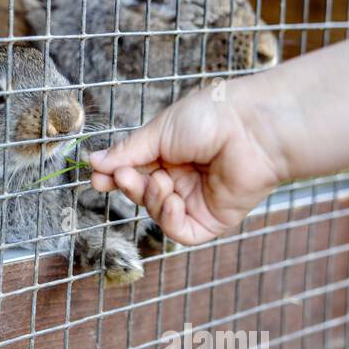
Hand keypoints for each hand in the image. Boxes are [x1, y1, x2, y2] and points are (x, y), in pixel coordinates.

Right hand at [88, 88, 287, 245]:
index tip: (97, 178)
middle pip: (142, 194)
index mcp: (169, 153)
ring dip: (152, 200)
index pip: (133, 171)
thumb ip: (128, 152)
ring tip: (162, 181)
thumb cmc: (212, 117)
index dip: (114, 176)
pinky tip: (174, 201)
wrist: (253, 128)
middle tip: (124, 177)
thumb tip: (95, 161)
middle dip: (130, 187)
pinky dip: (170, 220)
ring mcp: (196, 199)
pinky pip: (182, 232)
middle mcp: (182, 177)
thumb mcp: (160, 130)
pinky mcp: (213, 219)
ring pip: (159, 214)